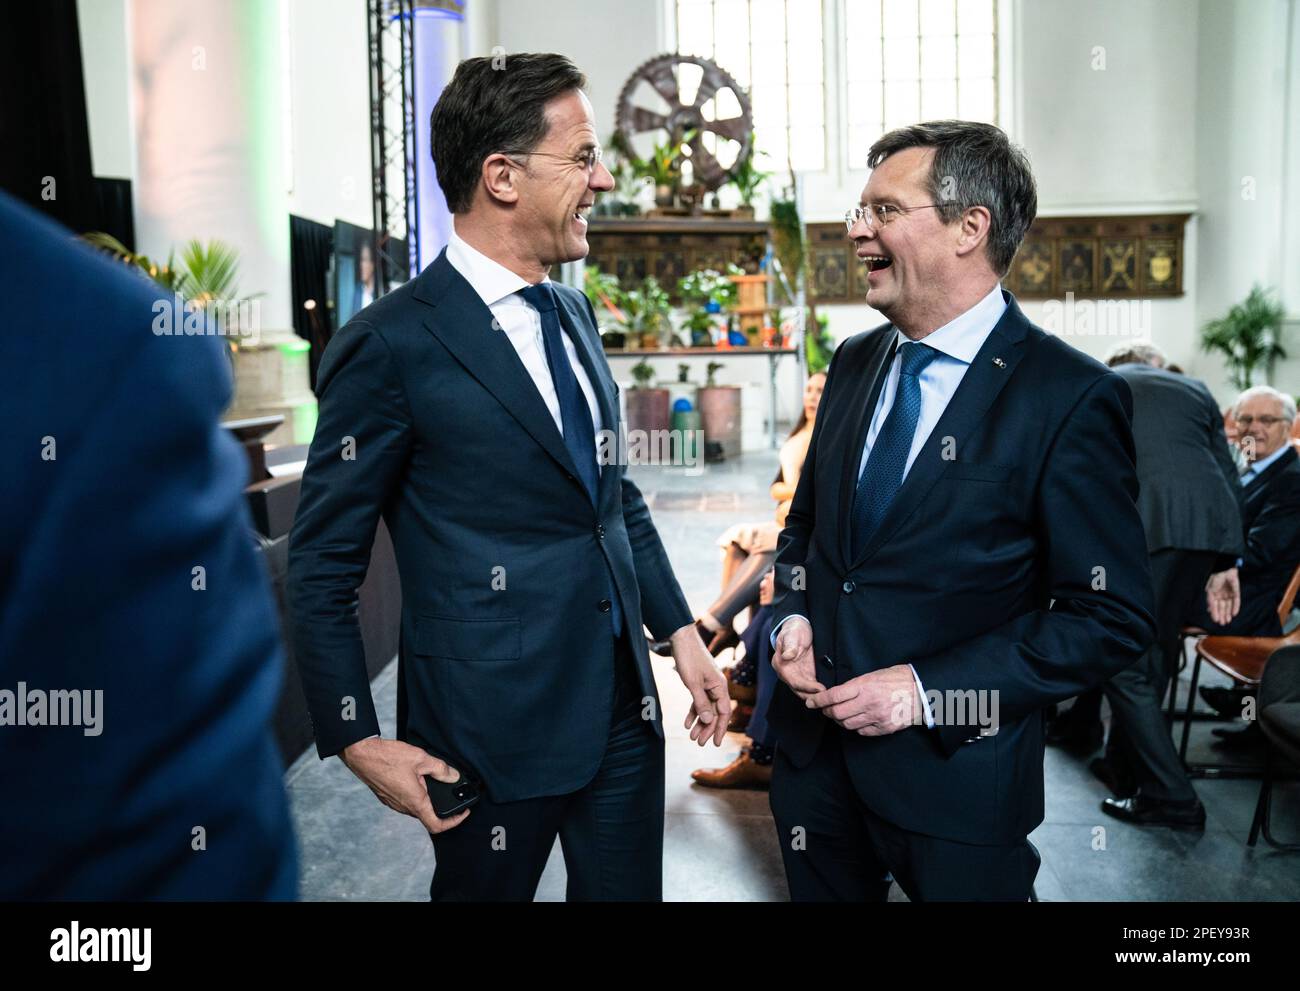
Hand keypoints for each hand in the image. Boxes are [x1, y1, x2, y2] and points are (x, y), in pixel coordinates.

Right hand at [339, 737, 469, 834]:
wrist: (361, 755)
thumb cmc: (388, 758)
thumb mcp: (421, 758)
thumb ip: (440, 769)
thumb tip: (453, 776)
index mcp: (415, 802)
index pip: (437, 826)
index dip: (454, 822)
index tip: (463, 812)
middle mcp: (404, 807)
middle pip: (427, 815)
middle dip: (442, 806)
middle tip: (452, 791)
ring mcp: (394, 804)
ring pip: (416, 807)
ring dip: (427, 799)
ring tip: (435, 782)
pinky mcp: (387, 797)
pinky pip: (406, 801)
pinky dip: (416, 794)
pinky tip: (417, 779)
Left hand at [669, 623, 730, 746]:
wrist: (681, 638)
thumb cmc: (689, 658)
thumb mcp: (693, 683)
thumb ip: (701, 702)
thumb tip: (709, 720)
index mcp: (720, 686)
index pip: (724, 712)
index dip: (720, 729)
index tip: (716, 743)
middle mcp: (716, 687)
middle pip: (715, 712)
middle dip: (707, 728)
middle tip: (698, 743)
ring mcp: (708, 685)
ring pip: (706, 708)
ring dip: (700, 722)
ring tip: (692, 736)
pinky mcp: (699, 682)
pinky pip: (698, 701)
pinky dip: (693, 711)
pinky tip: (687, 723)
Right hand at [771, 617, 825, 700]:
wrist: (799, 627)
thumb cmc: (794, 630)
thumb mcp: (792, 634)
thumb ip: (790, 645)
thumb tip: (786, 656)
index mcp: (780, 665)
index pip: (794, 681)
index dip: (807, 687)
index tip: (820, 689)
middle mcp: (787, 674)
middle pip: (800, 691)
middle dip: (814, 696)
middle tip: (828, 698)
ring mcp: (797, 676)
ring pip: (806, 692)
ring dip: (817, 696)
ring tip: (831, 698)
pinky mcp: (806, 675)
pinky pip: (811, 687)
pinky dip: (819, 692)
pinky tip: (829, 693)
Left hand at [805, 665, 920, 736]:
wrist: (922, 690)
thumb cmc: (897, 678)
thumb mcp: (873, 675)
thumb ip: (855, 685)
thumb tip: (836, 694)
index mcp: (864, 686)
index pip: (833, 696)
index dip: (818, 700)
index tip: (810, 702)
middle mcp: (869, 702)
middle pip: (837, 713)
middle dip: (828, 712)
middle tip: (826, 709)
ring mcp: (877, 717)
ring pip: (848, 724)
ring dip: (841, 720)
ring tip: (842, 714)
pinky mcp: (885, 728)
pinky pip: (862, 732)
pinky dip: (856, 727)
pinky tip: (858, 720)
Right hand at [1206, 568, 1240, 625]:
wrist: (1224, 569)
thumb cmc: (1215, 578)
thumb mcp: (1210, 591)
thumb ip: (1210, 601)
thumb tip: (1209, 610)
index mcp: (1214, 595)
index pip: (1214, 606)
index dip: (1215, 613)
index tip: (1216, 620)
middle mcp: (1221, 595)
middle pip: (1222, 607)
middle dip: (1222, 615)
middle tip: (1223, 623)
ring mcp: (1229, 594)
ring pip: (1229, 606)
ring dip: (1228, 613)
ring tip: (1228, 620)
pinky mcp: (1236, 592)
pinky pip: (1236, 601)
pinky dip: (1235, 607)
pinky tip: (1234, 614)